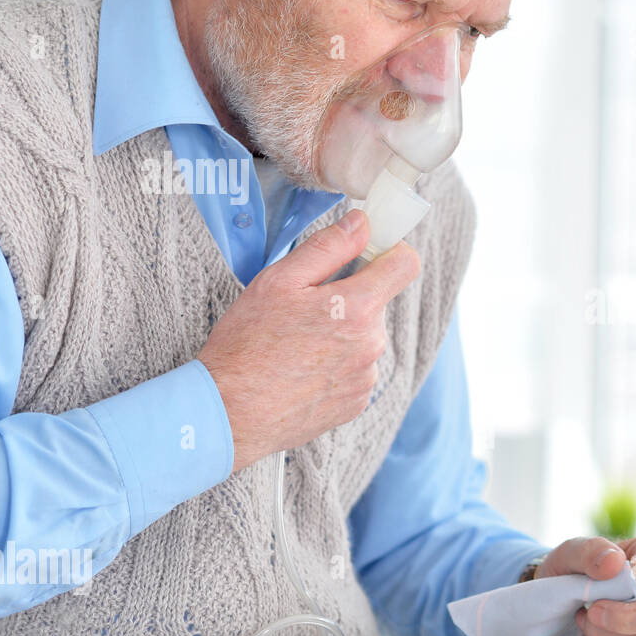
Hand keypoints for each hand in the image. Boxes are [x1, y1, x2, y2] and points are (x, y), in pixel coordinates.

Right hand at [198, 209, 420, 471]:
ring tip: (296, 345)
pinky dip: (336, 366)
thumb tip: (362, 223)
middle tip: (304, 308)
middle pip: (377, 303)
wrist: (230, 412)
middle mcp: (372, 344)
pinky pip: (356, 371)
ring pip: (365, 339)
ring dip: (341, 335)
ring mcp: (366, 377)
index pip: (405, 265)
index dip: (389, 252)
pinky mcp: (356, 403)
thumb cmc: (247, 344)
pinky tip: (301, 371)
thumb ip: (328, 247)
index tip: (368, 253)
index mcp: (357, 308)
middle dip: (349, 298)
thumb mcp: (279, 281)